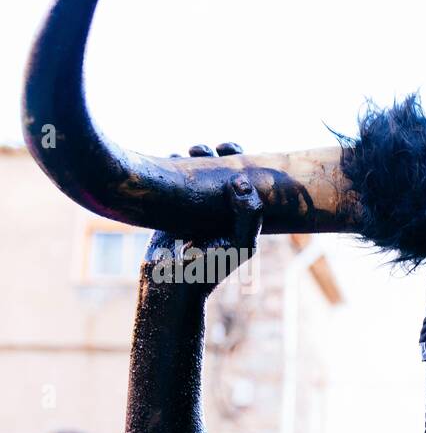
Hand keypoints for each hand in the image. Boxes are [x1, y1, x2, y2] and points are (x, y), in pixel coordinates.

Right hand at [142, 143, 261, 295]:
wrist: (169, 283)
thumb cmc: (209, 268)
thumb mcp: (240, 245)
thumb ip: (249, 215)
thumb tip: (240, 181)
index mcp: (238, 214)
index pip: (245, 179)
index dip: (241, 159)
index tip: (229, 149)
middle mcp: (218, 209)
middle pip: (220, 169)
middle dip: (215, 153)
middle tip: (206, 150)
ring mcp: (193, 207)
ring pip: (195, 170)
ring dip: (193, 154)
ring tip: (189, 152)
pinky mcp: (169, 208)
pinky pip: (171, 178)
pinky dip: (170, 163)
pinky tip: (169, 158)